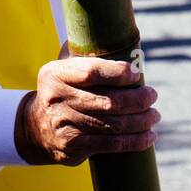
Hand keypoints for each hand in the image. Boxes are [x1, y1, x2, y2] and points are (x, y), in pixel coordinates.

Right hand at [14, 58, 157, 165]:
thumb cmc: (63, 90)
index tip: (137, 73)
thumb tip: (125, 42)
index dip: (118, 73)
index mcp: (56, 74)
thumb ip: (87, 55)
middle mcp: (57, 99)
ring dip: (140, 121)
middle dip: (137, 100)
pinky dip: (134, 141)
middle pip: (107, 102)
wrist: (36, 127)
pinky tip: (149, 136)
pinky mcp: (73, 147)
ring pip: (112, 125)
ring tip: (154, 116)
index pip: (91, 72)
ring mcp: (64, 125)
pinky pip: (110, 145)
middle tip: (152, 95)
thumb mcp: (65, 68)